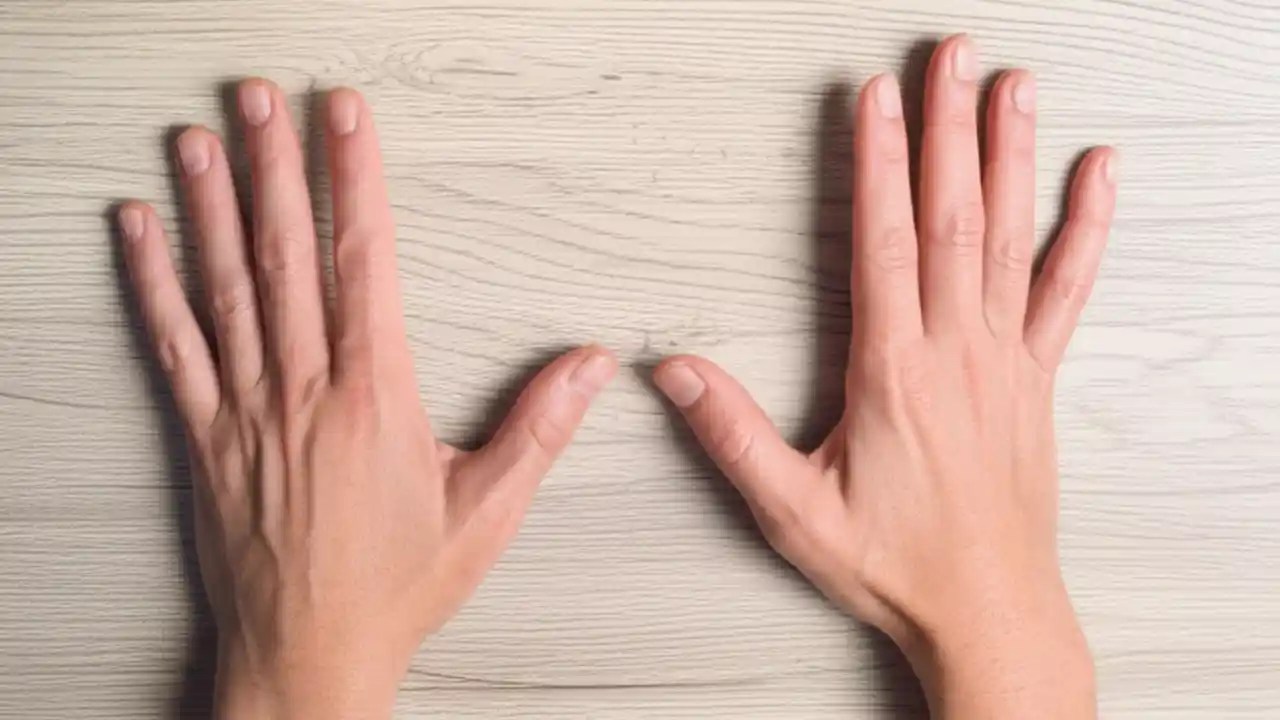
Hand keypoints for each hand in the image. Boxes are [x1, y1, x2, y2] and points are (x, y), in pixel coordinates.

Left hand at [118, 80, 615, 719]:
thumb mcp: (487, 514)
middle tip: (261, 97)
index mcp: (373, 397)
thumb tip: (592, 365)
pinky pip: (173, 345)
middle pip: (286, 255)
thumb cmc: (396, 587)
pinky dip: (152, 282)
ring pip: (226, 288)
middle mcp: (303, 390)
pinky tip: (139, 229)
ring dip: (211, 205)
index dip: (355, 181)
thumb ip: (538, 429)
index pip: (363, 264)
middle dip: (275, 166)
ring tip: (199, 138)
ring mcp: (246, 409)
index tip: (346, 120)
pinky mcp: (205, 435)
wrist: (305, 654)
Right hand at [654, 35, 1114, 717]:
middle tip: (948, 59)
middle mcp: (957, 351)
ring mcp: (1006, 360)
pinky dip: (1085, 229)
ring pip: (1011, 238)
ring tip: (1011, 87)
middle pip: (953, 218)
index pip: (887, 244)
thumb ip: (734, 437)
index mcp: (894, 372)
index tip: (877, 99)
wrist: (988, 609)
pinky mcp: (1036, 378)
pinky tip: (1097, 179)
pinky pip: (1068, 290)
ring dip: (1010, 156)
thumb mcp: (793, 511)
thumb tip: (677, 373)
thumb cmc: (893, 563)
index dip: (879, 164)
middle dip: (946, 129)